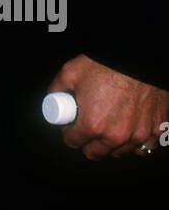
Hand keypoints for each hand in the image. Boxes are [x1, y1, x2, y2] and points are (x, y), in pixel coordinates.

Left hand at [47, 54, 168, 159]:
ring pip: (119, 152)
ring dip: (111, 143)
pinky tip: (129, 129)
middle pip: (95, 153)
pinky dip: (135, 142)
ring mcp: (139, 135)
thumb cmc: (107, 63)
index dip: (69, 132)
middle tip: (88, 127)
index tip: (72, 125)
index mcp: (93, 124)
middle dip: (88, 142)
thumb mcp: (71, 72)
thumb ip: (57, 89)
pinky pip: (143, 147)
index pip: (73, 142)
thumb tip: (53, 98)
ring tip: (108, 124)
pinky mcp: (157, 130)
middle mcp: (116, 135)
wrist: (139, 57)